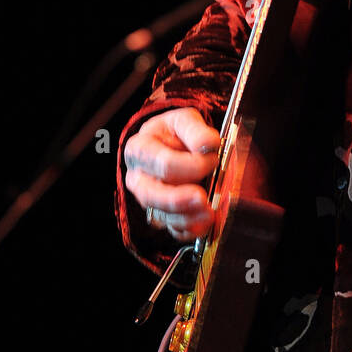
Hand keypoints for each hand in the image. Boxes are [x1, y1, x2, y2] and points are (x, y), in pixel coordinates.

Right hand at [124, 107, 218, 241]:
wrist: (176, 145)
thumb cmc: (178, 133)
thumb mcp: (185, 121)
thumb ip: (196, 130)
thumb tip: (208, 144)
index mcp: (139, 150)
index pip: (163, 164)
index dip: (191, 165)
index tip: (213, 159)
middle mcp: (138, 178)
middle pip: (152, 195)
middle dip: (180, 199)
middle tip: (204, 199)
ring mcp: (148, 200)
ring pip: (162, 216)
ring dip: (188, 218)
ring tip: (210, 213)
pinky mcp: (162, 216)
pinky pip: (172, 230)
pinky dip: (190, 230)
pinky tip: (205, 223)